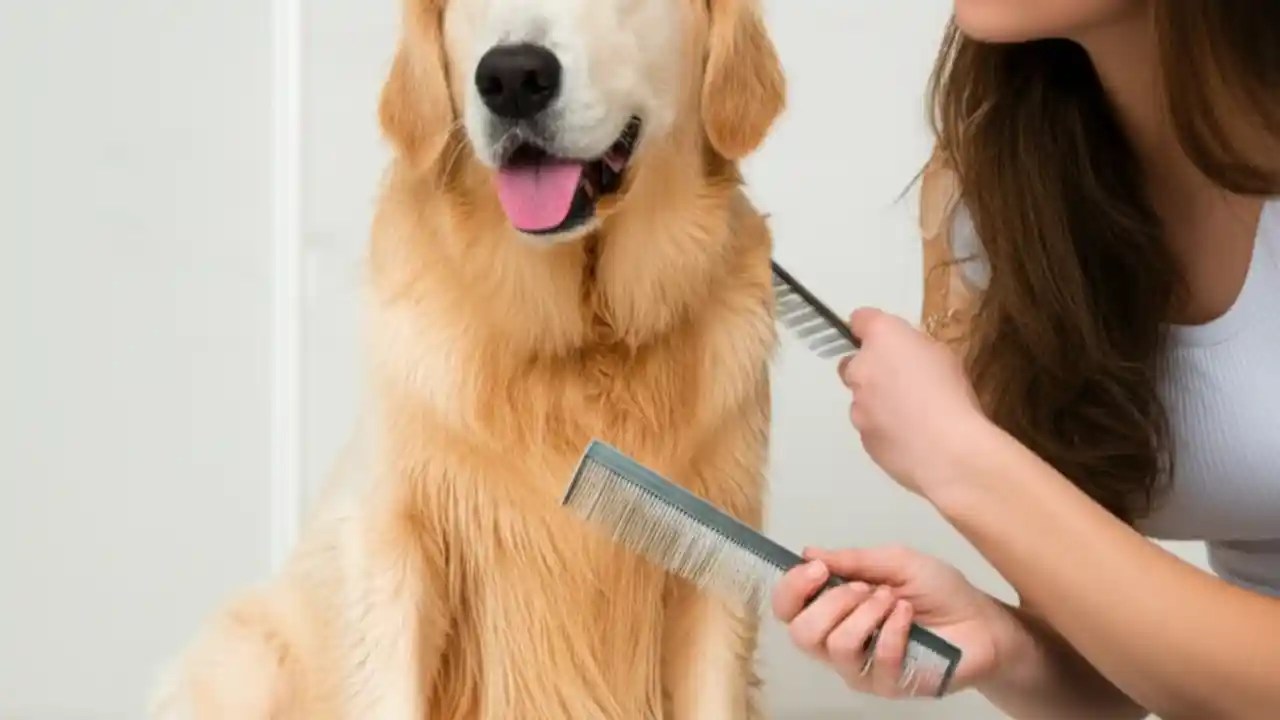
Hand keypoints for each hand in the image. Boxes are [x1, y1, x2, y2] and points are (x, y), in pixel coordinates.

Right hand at [771, 545, 1015, 698]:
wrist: (982, 622)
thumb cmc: (938, 591)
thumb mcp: (896, 561)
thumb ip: (852, 560)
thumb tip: (807, 552)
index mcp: (832, 609)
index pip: (788, 608)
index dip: (793, 588)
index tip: (818, 568)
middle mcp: (837, 642)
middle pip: (801, 633)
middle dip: (832, 601)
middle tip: (866, 588)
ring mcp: (861, 669)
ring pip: (837, 646)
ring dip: (867, 614)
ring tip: (894, 600)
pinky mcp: (888, 686)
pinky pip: (878, 659)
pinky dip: (895, 629)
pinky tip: (911, 617)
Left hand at [840, 307, 990, 496]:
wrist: (947, 450)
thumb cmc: (952, 393)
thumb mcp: (943, 355)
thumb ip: (914, 350)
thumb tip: (904, 358)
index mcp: (882, 338)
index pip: (860, 319)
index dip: (870, 328)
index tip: (885, 339)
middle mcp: (860, 368)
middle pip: (854, 364)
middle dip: (872, 371)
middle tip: (903, 383)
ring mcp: (857, 406)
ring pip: (861, 399)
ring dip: (879, 403)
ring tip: (914, 417)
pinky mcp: (863, 438)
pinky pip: (872, 427)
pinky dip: (886, 430)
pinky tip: (912, 439)